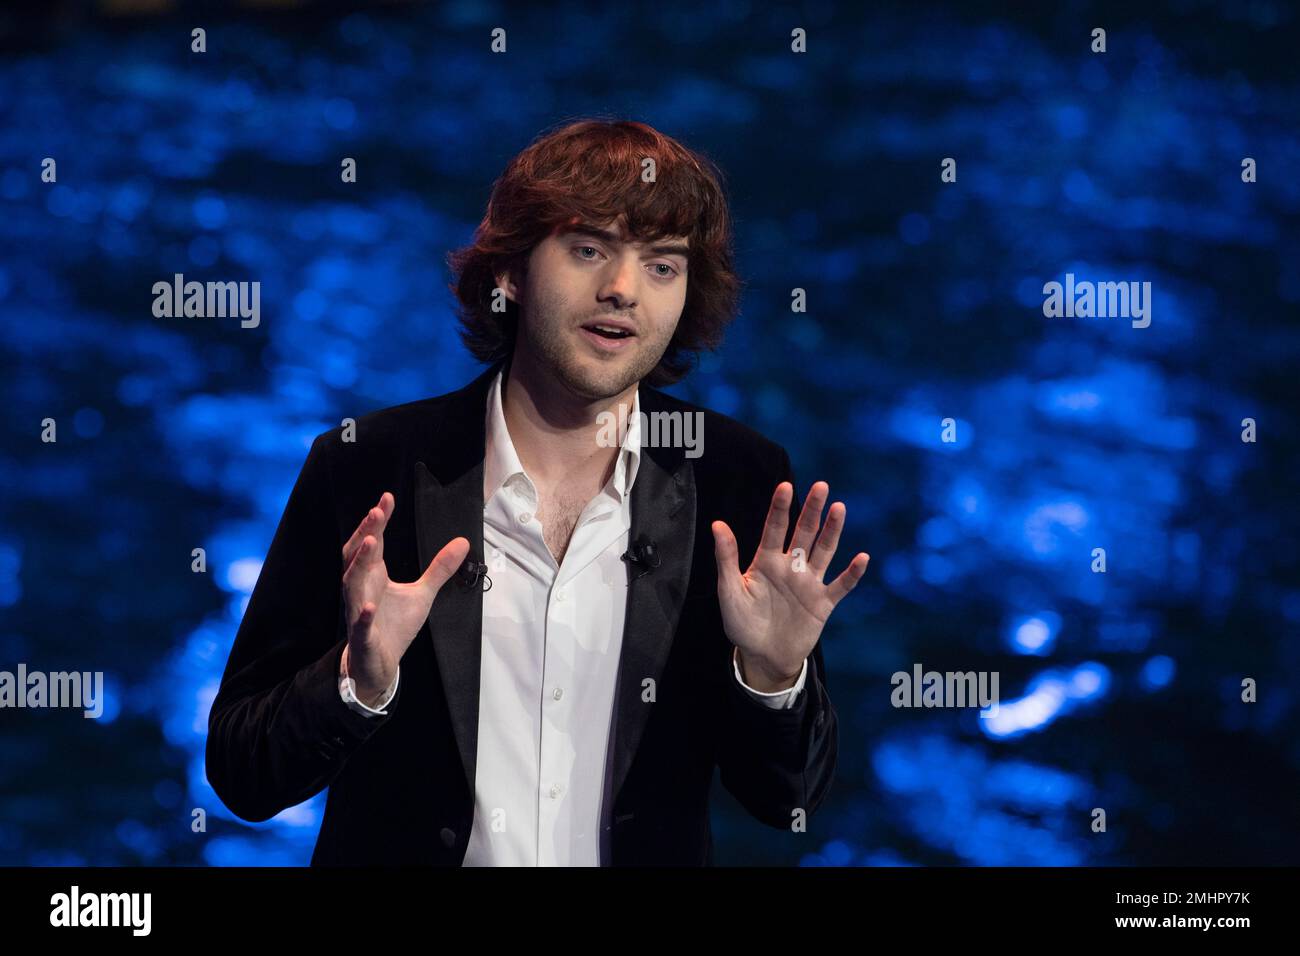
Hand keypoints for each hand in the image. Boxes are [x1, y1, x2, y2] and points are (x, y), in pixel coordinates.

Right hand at [341, 492, 468, 703]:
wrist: (378, 662)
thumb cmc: (394, 624)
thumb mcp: (423, 593)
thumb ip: (440, 568)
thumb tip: (463, 542)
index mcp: (373, 575)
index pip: (374, 541)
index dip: (378, 520)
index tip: (387, 498)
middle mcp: (361, 587)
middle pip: (357, 555)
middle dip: (366, 532)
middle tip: (376, 511)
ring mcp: (358, 610)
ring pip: (352, 584)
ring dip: (360, 563)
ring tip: (371, 542)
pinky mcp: (363, 635)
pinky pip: (361, 624)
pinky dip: (364, 614)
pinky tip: (370, 606)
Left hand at [711, 481, 868, 691]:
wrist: (762, 656)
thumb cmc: (741, 623)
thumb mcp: (729, 590)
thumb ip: (726, 558)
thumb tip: (717, 524)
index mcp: (766, 561)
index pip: (774, 529)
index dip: (780, 508)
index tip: (785, 485)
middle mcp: (790, 566)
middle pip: (804, 533)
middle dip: (812, 510)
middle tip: (822, 486)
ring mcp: (808, 583)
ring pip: (824, 551)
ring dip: (832, 531)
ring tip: (839, 509)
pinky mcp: (823, 603)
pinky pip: (841, 585)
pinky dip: (852, 573)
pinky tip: (862, 558)